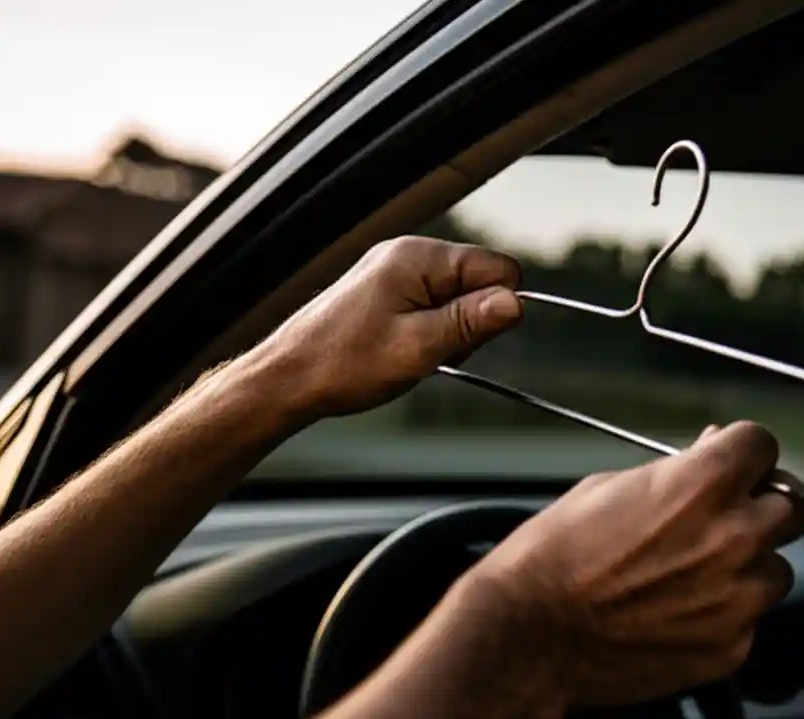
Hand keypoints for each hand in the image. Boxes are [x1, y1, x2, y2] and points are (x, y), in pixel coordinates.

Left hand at [250, 236, 522, 419]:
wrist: (287, 378)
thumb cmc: (342, 364)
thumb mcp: (419, 348)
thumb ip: (470, 322)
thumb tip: (516, 303)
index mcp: (418, 257)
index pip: (498, 267)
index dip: (495, 308)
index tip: (467, 339)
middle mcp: (408, 254)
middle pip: (479, 281)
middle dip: (470, 322)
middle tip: (432, 350)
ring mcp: (395, 271)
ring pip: (457, 298)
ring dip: (448, 331)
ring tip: (412, 352)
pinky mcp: (386, 291)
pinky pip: (432, 306)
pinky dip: (429, 332)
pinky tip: (402, 350)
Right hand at [467, 421, 803, 709]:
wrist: (529, 634)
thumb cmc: (556, 557)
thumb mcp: (610, 486)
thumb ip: (677, 471)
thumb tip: (711, 454)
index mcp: (705, 484)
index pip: (764, 445)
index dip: (746, 452)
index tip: (736, 463)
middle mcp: (735, 537)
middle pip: (795, 506)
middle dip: (766, 504)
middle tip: (735, 513)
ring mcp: (739, 597)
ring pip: (777, 569)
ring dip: (749, 565)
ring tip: (694, 572)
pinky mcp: (732, 645)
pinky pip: (750, 618)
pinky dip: (725, 612)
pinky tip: (679, 609)